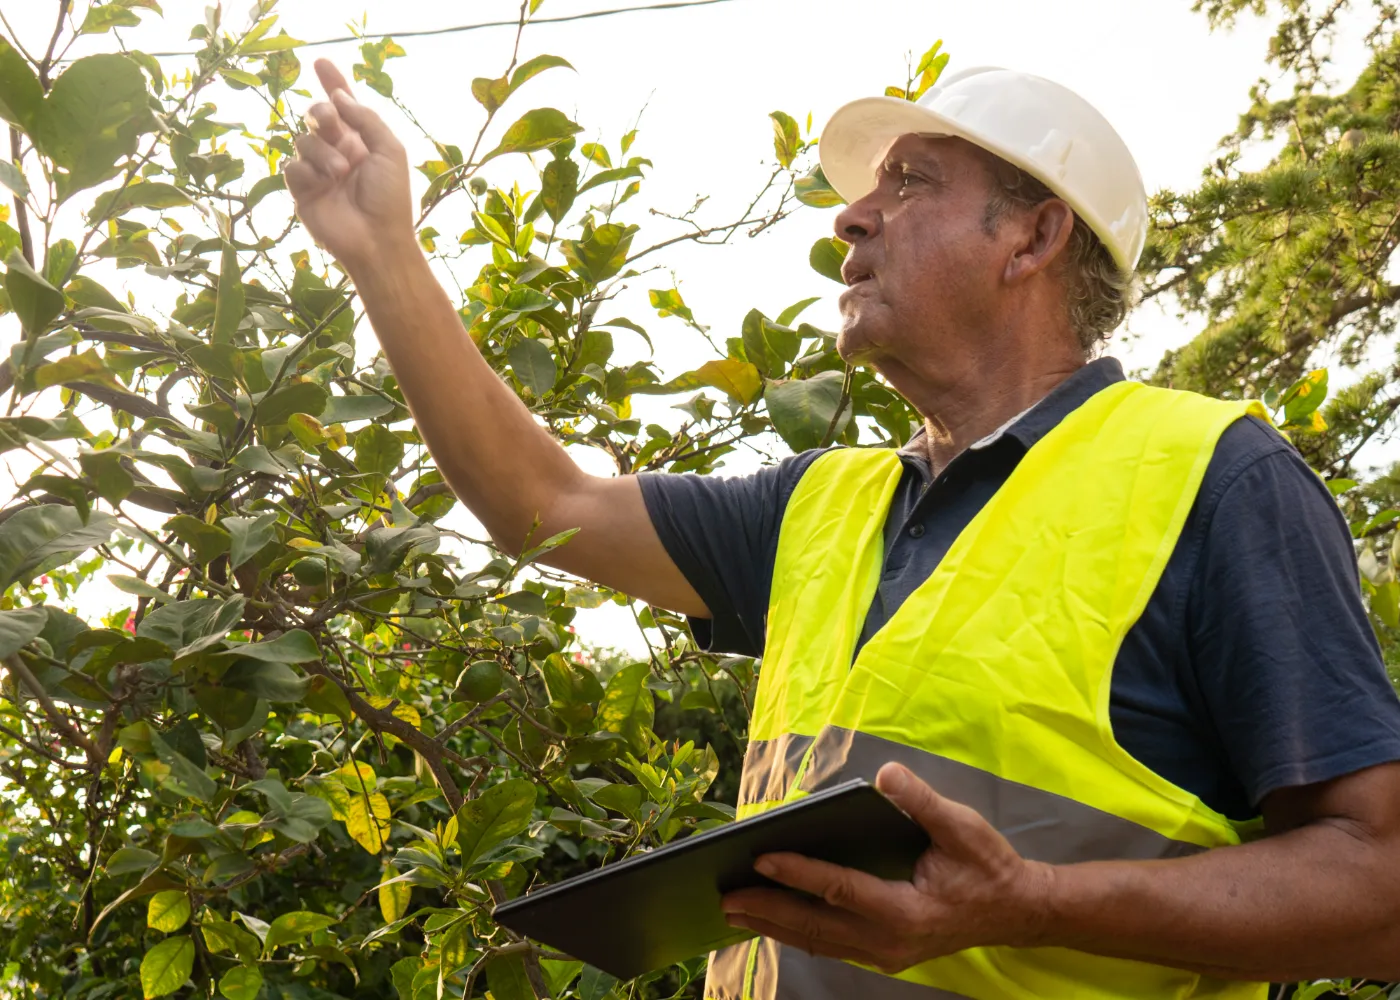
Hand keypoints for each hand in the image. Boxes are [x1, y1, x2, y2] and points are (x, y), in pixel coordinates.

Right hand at [285, 60, 415, 272]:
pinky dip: (308, 172)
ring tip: (341, 171)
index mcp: (361, 142)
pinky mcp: (302, 191)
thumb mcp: (389, 150)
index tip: (320, 62)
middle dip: (320, 113)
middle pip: (316, 116)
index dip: (332, 83)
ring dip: (322, 151)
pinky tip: (325, 184)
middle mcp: (338, 152)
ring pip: (303, 141)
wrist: (377, 240)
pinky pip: (292, 167)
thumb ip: (366, 119)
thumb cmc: (390, 198)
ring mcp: (318, 172)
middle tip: (329, 122)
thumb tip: (339, 95)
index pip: (343, 106)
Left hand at [720, 763, 1054, 972]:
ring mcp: (885, 953)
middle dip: (767, 909)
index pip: (840, 890)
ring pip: (818, 941)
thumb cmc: (988, 866)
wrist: (1017, 911)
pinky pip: (830, 944)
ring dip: (774, 926)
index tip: (762, 858)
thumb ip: (921, 801)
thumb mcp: (961, 827)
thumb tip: (884, 774)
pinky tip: (771, 920)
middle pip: (816, 925)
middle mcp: (891, 940)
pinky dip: (797, 932)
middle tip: (725, 896)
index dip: (799, 874)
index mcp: (907, 910)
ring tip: (733, 911)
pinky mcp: (883, 954)